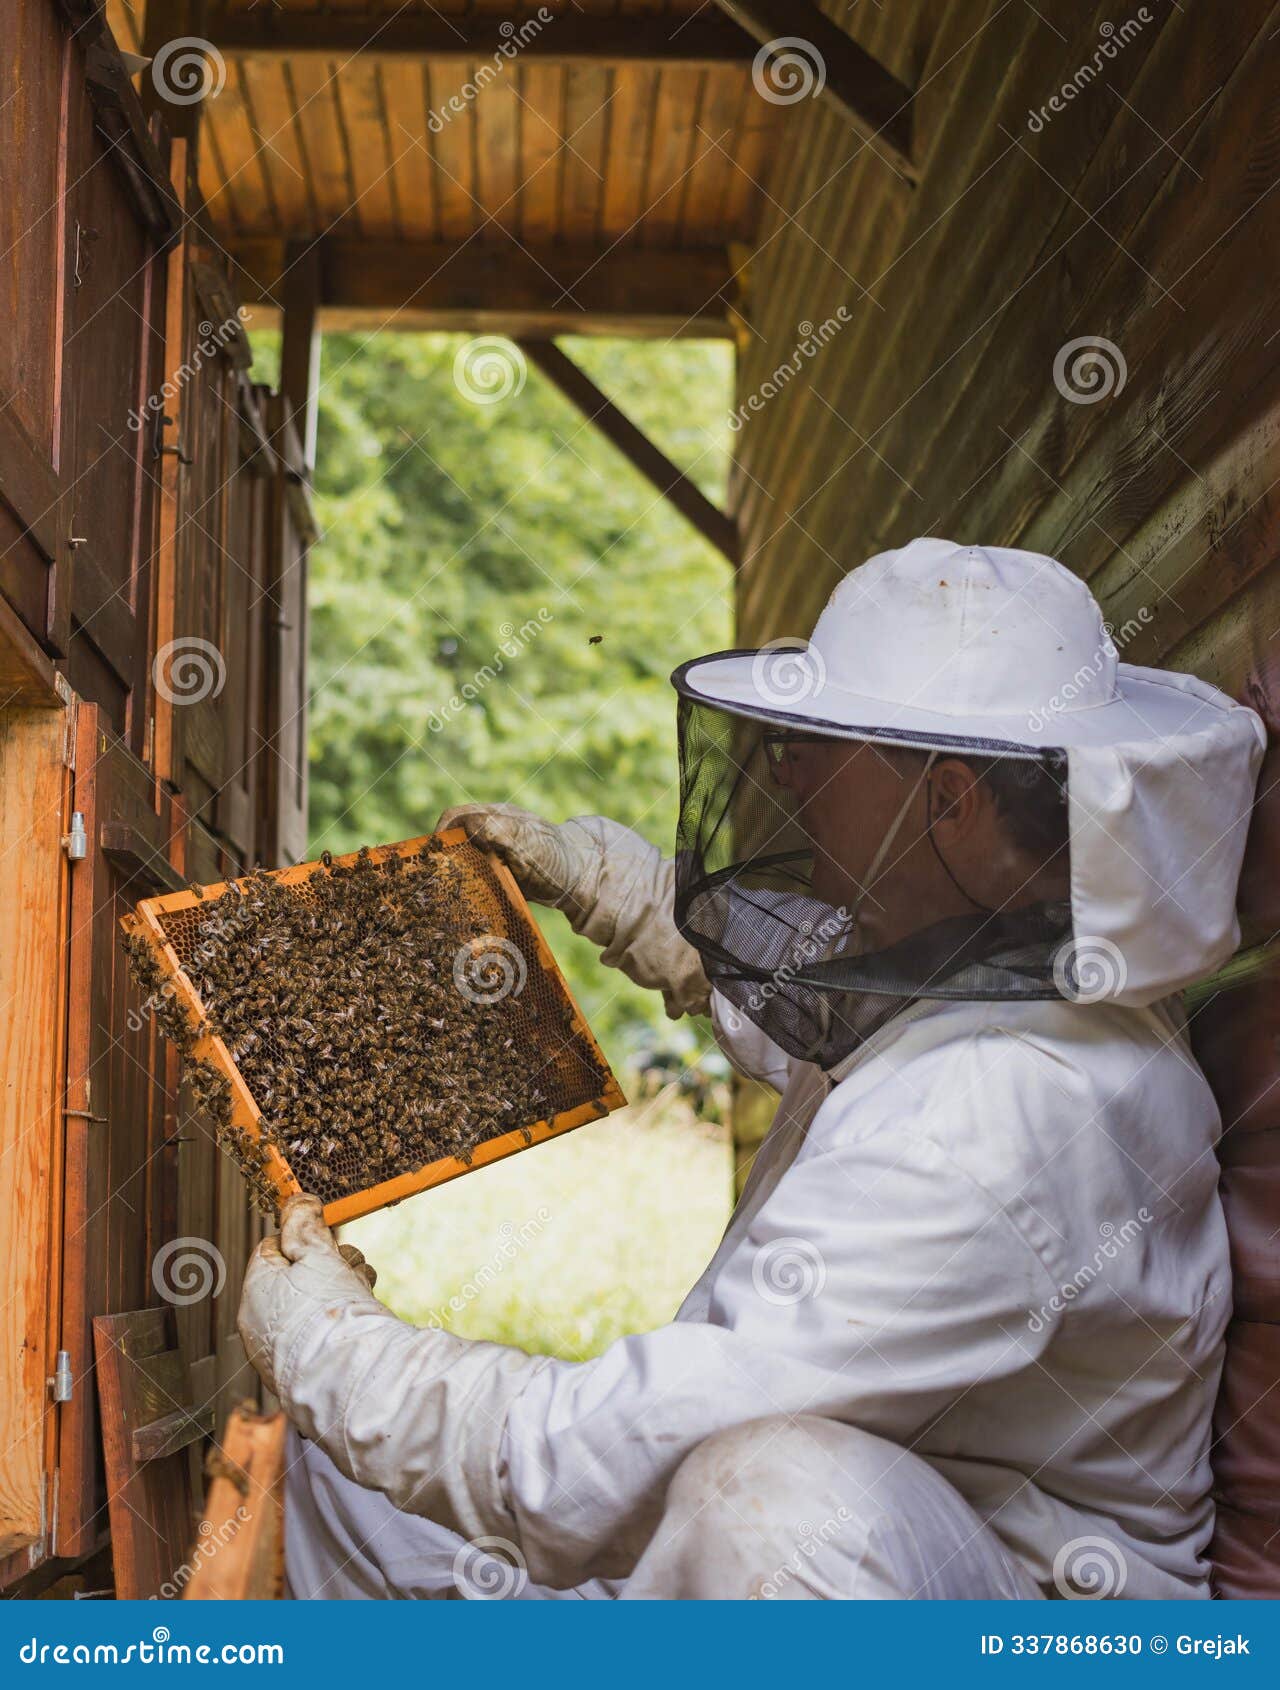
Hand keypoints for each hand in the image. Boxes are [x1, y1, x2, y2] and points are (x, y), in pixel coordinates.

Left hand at [238, 1194, 379, 1397]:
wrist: (354, 1381)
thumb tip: (296, 1200)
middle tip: (348, 1264)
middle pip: (297, 1275)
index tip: (328, 1238)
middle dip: (330, 1263)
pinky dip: (344, 1318)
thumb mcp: (317, 1254)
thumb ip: (304, 1224)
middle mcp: (261, 1325)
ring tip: (361, 1289)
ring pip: (315, 1301)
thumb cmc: (329, 1314)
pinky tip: (364, 1314)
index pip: (271, 1249)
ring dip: (343, 1286)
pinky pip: (323, 1331)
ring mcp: (283, 1351)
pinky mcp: (307, 1369)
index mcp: (254, 1293)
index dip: (303, 1239)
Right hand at [435, 802, 588, 908]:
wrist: (581, 879)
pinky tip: (464, 907)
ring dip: (452, 877)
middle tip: (432, 882)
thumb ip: (500, 831)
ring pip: (463, 861)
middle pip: (454, 840)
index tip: (430, 857)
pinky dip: (467, 890)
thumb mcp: (528, 843)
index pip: (455, 817)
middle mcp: (492, 833)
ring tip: (443, 897)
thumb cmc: (556, 857)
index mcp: (496, 817)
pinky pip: (476, 879)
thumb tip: (469, 825)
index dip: (439, 834)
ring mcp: (496, 853)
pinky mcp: (501, 874)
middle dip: (441, 859)